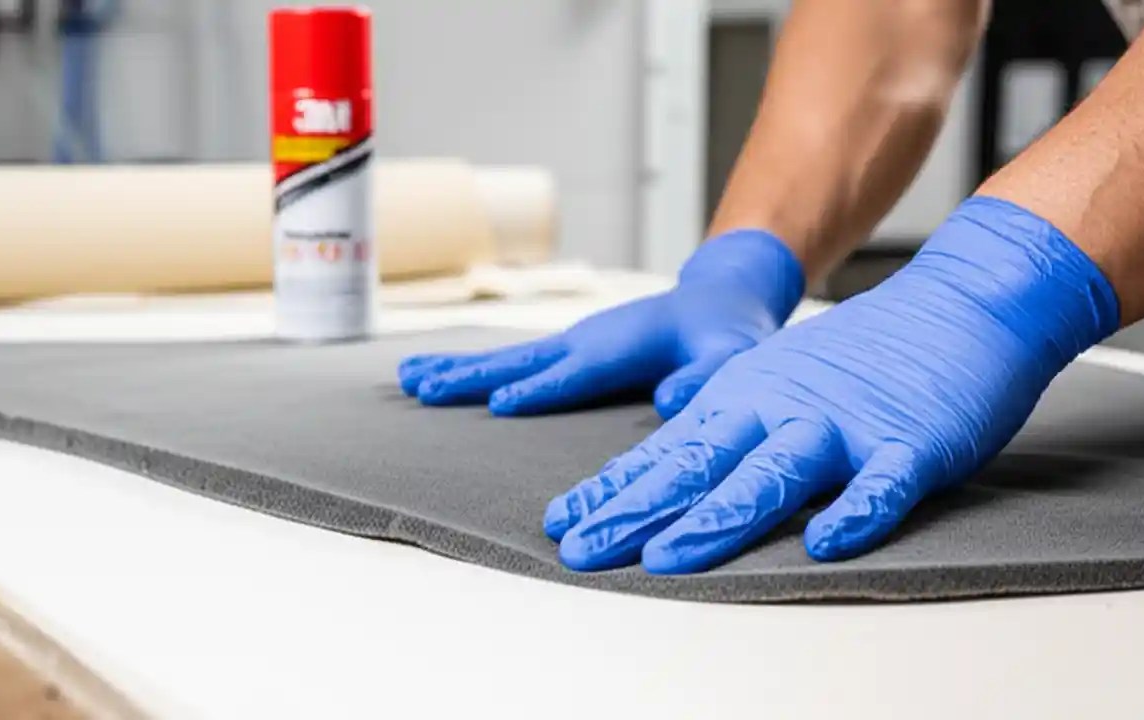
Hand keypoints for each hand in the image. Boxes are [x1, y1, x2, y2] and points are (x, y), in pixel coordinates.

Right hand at [398, 229, 803, 417]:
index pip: (575, 372)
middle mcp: (586, 341)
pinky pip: (515, 364)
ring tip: (411, 379)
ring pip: (507, 360)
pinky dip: (473, 371)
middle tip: (422, 387)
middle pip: (521, 362)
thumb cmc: (727, 331)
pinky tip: (441, 380)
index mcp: (621, 347)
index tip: (497, 405)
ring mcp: (572, 343)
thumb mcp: (733, 354)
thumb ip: (708, 376)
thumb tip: (675, 401)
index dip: (541, 389)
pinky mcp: (569, 350)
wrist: (718, 298)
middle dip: (472, 375)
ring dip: (459, 370)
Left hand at [544, 197, 1119, 571]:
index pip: (667, 451)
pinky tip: (823, 544)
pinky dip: (855, 513)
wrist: (958, 299)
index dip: (613, 490)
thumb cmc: (861, 354)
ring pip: (774, 474)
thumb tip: (655, 467)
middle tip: (583, 550)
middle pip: (700, 465)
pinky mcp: (912, 444)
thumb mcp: (774, 377)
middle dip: (636, 511)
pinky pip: (882, 485)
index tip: (563, 525)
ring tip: (669, 556)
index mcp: (747, 398)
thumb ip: (721, 423)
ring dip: (720, 517)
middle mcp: (782, 410)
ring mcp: (846, 426)